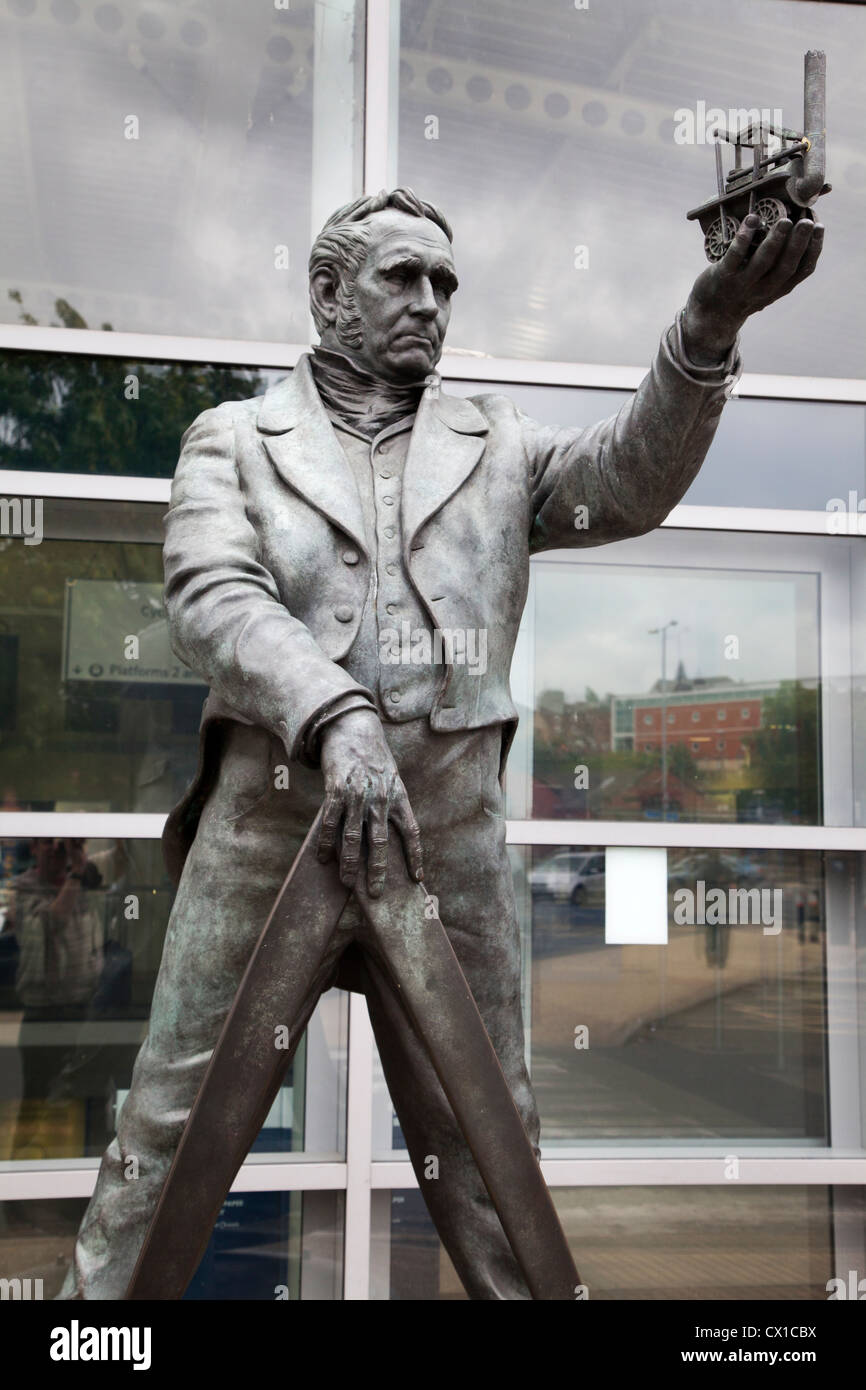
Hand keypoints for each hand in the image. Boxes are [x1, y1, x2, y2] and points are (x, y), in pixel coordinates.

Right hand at [317, 708, 422, 897]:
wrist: (353, 728)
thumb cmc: (373, 757)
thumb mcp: (391, 778)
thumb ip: (391, 803)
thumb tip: (389, 834)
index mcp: (398, 796)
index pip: (412, 832)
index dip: (415, 856)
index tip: (417, 878)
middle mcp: (380, 798)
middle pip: (382, 841)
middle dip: (379, 870)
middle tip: (376, 893)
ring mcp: (358, 794)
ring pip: (354, 837)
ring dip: (350, 862)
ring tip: (347, 882)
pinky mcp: (337, 790)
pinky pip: (331, 822)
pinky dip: (326, 842)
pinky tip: (323, 857)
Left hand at [682, 212, 823, 364]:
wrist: (710, 316)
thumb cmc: (741, 291)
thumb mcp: (765, 285)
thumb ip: (779, 267)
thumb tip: (795, 229)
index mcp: (778, 288)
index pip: (802, 271)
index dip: (813, 250)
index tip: (819, 228)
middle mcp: (763, 289)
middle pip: (785, 267)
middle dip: (798, 244)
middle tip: (806, 222)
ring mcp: (742, 284)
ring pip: (762, 263)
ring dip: (775, 241)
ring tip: (785, 221)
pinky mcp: (723, 276)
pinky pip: (735, 256)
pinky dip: (744, 238)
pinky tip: (751, 220)